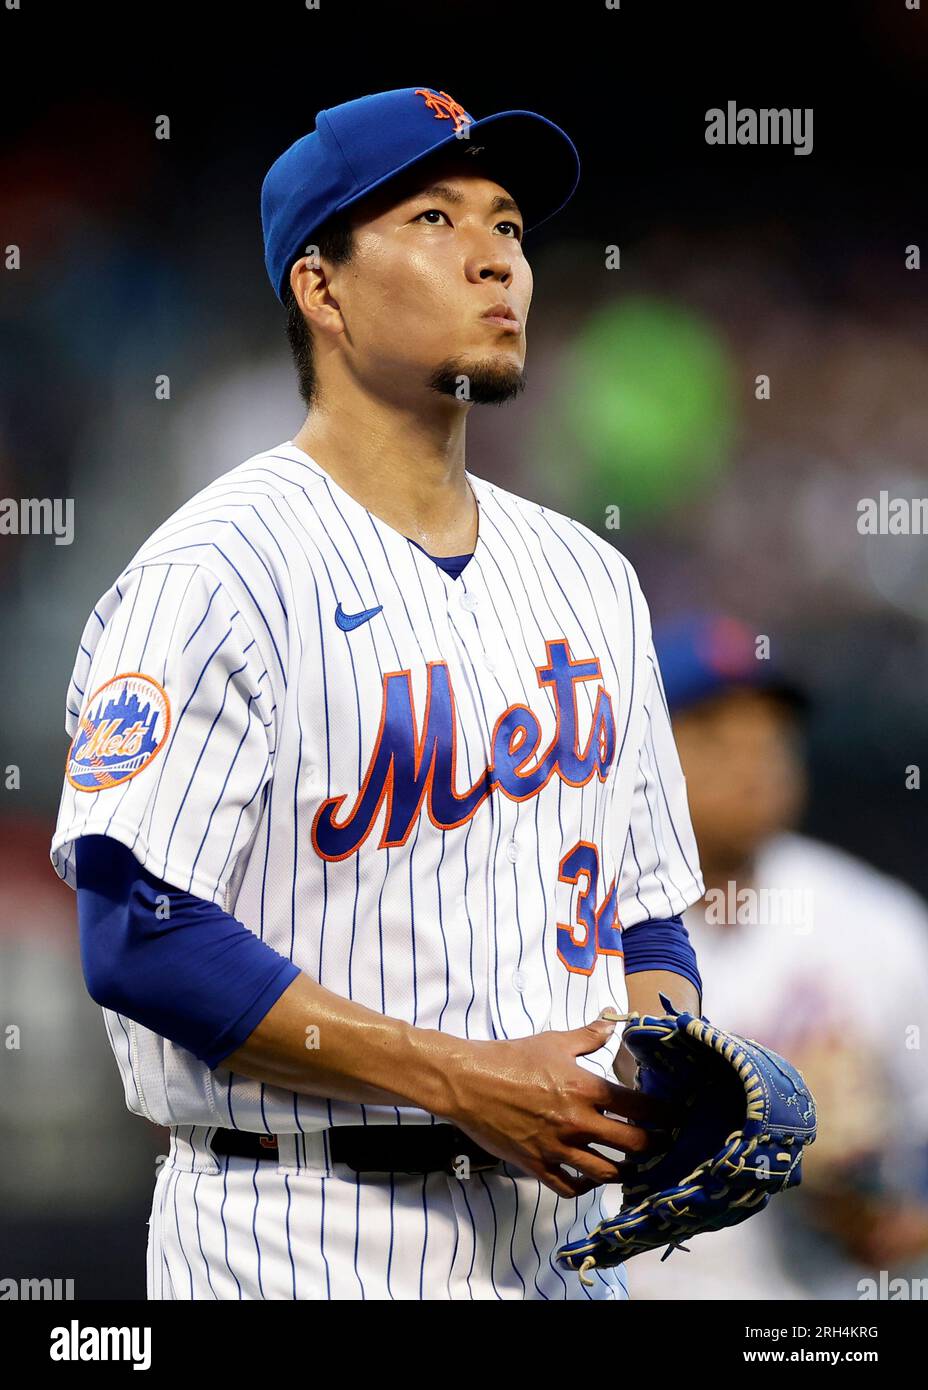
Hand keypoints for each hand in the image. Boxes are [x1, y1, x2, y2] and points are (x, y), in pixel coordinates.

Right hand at [439, 1016, 679, 1197]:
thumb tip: (612, 1022)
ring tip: (630, 1166)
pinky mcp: (536, 1165)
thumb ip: (588, 1036)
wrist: (467, 1081)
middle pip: (632, 1145)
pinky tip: (588, 1177)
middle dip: (652, 1146)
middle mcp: (577, 1122)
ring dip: (623, 1170)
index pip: (638, 1107)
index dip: (663, 1114)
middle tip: (660, 1145)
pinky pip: (569, 1187)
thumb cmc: (510, 1057)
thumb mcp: (553, 1042)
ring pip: (605, 1172)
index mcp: (584, 1089)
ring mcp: (557, 1148)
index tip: (675, 1118)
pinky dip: (583, 1185)